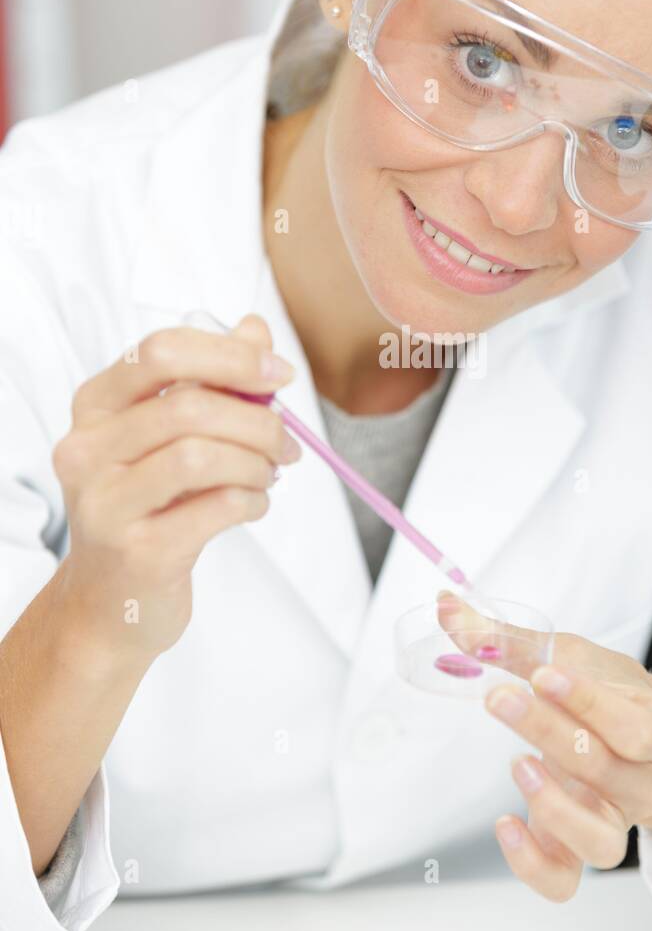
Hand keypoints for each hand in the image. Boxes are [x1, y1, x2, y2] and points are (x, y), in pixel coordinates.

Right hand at [52, 314, 299, 663]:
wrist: (111, 601)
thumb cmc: (150, 506)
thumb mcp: (172, 438)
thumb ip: (212, 381)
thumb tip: (257, 329)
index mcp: (95, 406)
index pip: (160, 352)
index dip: (231, 356)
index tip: (280, 373)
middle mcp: (86, 450)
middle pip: (189, 406)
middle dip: (257, 420)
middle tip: (286, 443)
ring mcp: (106, 504)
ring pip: (201, 455)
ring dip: (255, 462)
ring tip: (267, 475)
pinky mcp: (138, 552)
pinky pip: (216, 507)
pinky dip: (252, 501)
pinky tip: (252, 505)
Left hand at [436, 592, 651, 900]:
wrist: (628, 733)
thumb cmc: (600, 689)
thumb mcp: (566, 656)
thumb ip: (507, 638)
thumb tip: (445, 605)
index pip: (639, 728)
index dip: (590, 704)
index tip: (542, 673)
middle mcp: (645, 783)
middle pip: (608, 772)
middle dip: (549, 733)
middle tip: (499, 696)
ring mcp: (614, 822)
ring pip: (602, 844)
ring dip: (555, 808)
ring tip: (517, 764)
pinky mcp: (576, 848)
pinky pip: (564, 881)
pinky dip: (532, 864)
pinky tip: (502, 824)